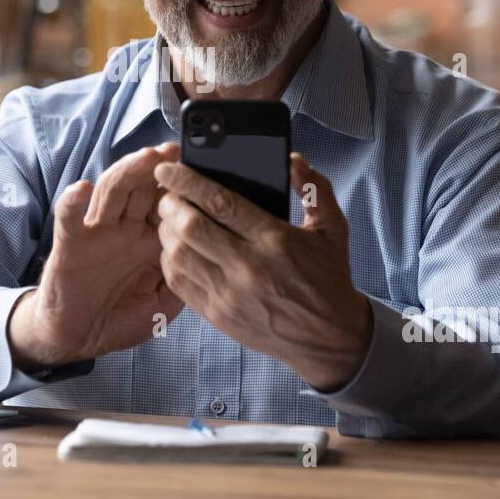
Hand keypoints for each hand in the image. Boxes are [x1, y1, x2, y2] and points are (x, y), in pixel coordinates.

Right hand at [8, 144, 184, 370]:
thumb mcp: (162, 303)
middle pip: (140, 186)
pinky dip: (72, 202)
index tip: (200, 166)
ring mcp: (97, 232)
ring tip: (145, 157)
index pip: (165, 200)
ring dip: (126, 172)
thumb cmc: (120, 317)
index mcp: (148, 238)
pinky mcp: (70, 243)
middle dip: (157, 166)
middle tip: (174, 150)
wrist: (78, 338)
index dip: (180, 183)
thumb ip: (183, 281)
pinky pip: (68, 218)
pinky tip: (81, 190)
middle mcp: (124, 228)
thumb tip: (211, 260)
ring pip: (111, 192)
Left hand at [153, 151, 372, 390]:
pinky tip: (174, 249)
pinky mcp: (219, 315)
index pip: (220, 202)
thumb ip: (314, 189)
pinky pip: (180, 284)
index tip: (168, 169)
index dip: (187, 181)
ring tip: (168, 219)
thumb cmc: (329, 278)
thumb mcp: (333, 228)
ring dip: (165, 232)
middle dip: (169, 204)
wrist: (330, 338)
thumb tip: (292, 159)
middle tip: (166, 194)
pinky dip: (169, 262)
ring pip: (179, 255)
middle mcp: (248, 266)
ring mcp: (230, 294)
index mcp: (275, 239)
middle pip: (190, 227)